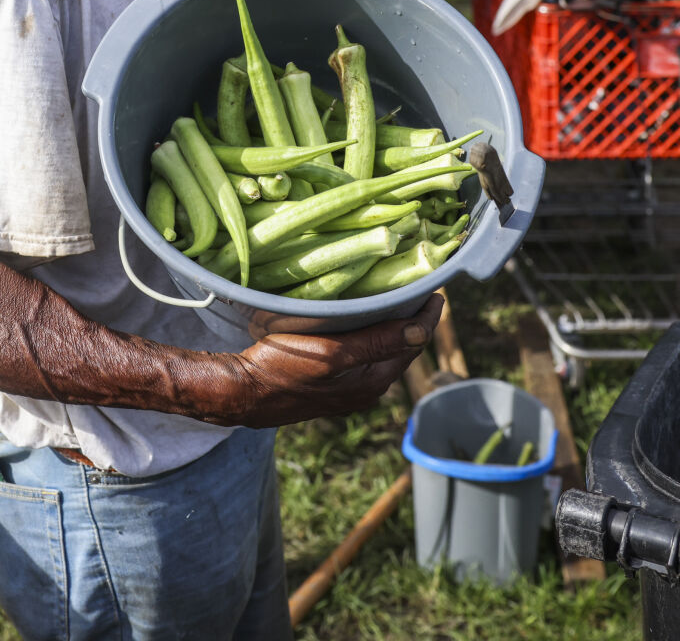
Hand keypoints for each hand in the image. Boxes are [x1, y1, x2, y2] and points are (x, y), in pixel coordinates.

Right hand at [219, 295, 443, 427]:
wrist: (241, 391)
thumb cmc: (283, 369)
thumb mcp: (332, 353)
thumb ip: (377, 344)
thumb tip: (422, 331)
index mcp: (372, 384)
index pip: (412, 345)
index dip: (426, 318)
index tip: (437, 291)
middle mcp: (365, 390)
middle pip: (399, 349)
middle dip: (411, 322)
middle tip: (419, 289)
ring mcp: (346, 389)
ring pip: (379, 353)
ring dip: (389, 328)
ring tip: (395, 300)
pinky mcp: (329, 383)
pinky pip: (360, 356)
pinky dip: (368, 336)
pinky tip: (360, 321)